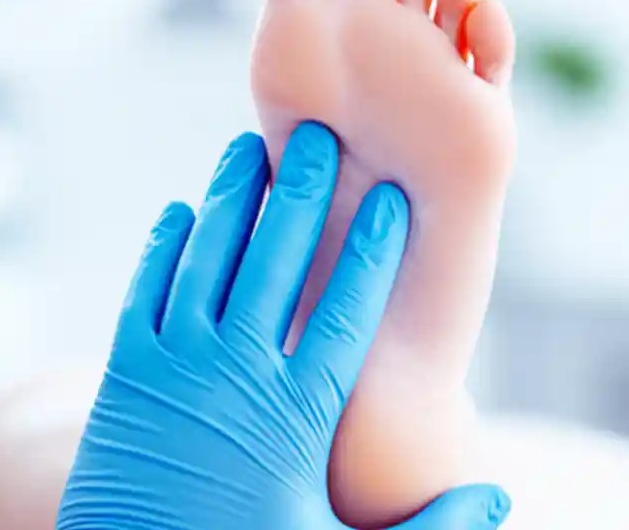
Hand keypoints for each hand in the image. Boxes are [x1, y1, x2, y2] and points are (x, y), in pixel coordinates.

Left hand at [56, 123, 510, 529]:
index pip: (345, 311)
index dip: (372, 250)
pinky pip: (146, 293)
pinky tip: (183, 211)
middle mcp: (236, 375)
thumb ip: (431, 529)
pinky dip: (165, 247)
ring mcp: (174, 370)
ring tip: (251, 147)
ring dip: (232, 200)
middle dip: (303, 193)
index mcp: (297, 413)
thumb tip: (503, 496)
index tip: (393, 199)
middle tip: (322, 137)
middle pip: (276, 262)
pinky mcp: (125, 377)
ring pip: (208, 261)